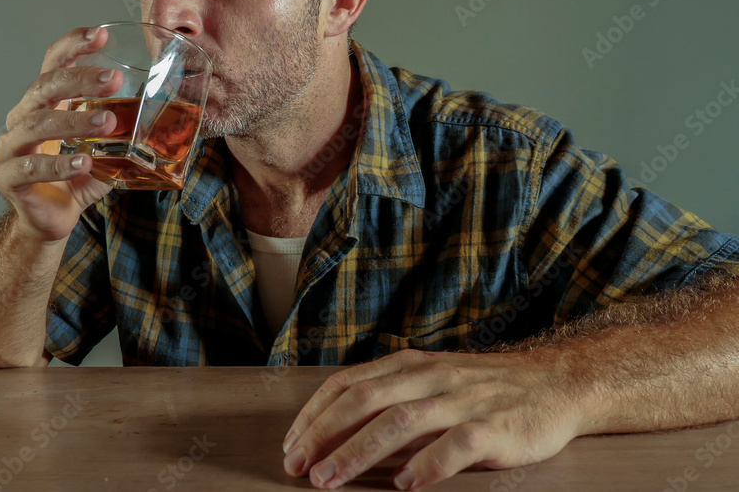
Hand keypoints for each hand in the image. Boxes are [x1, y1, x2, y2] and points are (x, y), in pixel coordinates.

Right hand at [0, 27, 122, 242]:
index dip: (74, 45)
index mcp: (44, 102)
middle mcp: (23, 117)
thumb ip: (128, 133)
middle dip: (80, 79)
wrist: (50, 219)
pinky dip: (59, 163)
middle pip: (45, 86)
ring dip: (74, 121)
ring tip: (107, 123)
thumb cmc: (75, 178)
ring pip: (36, 124)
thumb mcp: (107, 150)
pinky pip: (31, 166)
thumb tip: (169, 119)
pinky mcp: (6, 176)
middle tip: (113, 80)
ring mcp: (10, 146)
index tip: (100, 34)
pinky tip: (82, 162)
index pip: (54, 63)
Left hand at [281, 349, 581, 489]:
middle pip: (364, 400)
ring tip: (331, 479)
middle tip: (299, 466)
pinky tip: (405, 485)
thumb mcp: (430, 379)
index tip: (292, 443)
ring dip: (358, 451)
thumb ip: (390, 395)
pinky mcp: (494, 427)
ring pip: (399, 422)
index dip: (315, 413)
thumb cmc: (484, 388)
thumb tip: (335, 428)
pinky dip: (426, 465)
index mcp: (409, 365)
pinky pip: (455, 446)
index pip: (348, 383)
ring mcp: (462, 401)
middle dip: (324, 434)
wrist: (554, 382)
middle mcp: (430, 377)